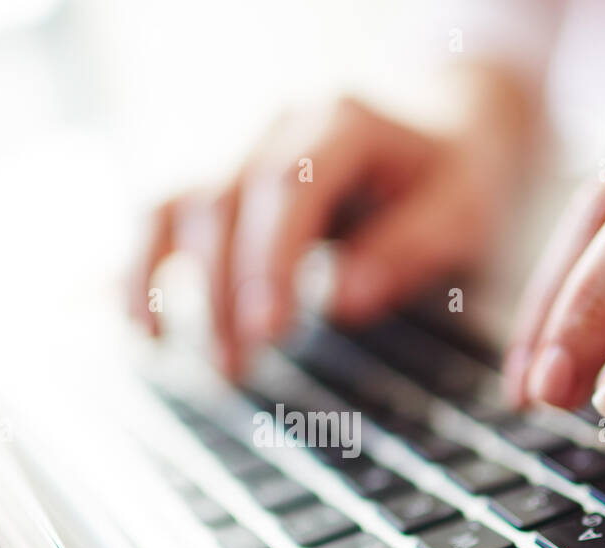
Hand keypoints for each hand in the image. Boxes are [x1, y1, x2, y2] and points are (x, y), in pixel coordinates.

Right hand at [130, 67, 534, 377]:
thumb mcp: (461, 214)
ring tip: (175, 351)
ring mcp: (243, 147)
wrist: (444, 129)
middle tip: (236, 369)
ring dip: (171, 282)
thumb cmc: (453, 180)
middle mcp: (280, 125)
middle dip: (224, 291)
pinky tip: (143, 324)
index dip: (269, 259)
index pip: (287, 184)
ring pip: (181, 204)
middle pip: (225, 198)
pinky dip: (144, 266)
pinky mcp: (223, 179)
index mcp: (342, 121)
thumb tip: (343, 301)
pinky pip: (164, 215)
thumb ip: (408, 251)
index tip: (268, 331)